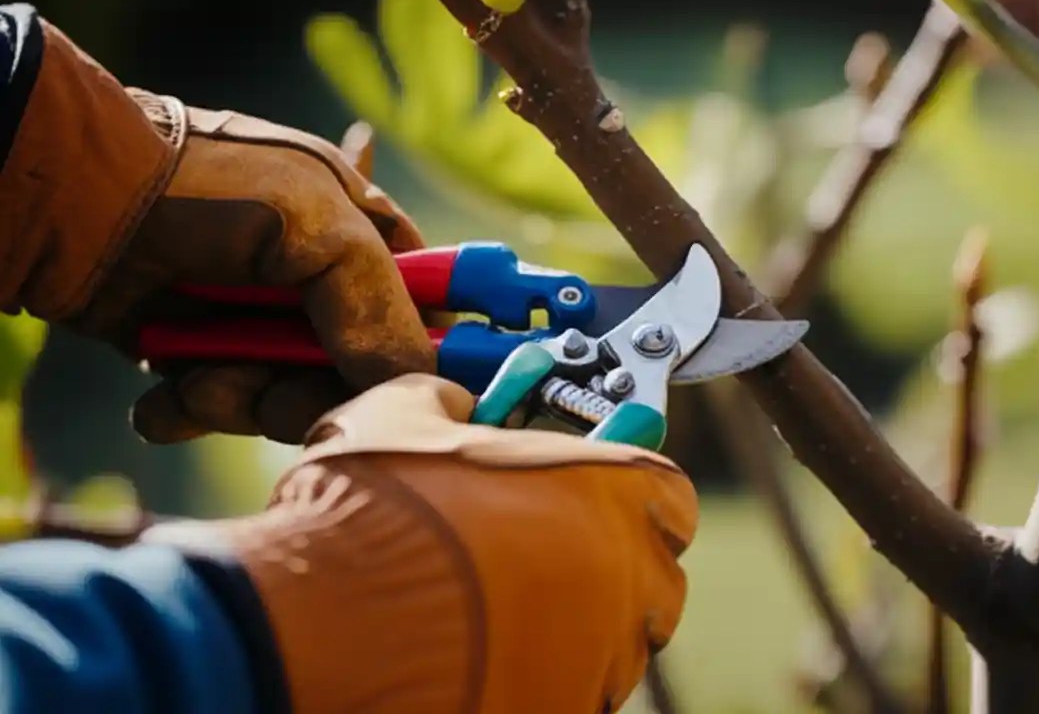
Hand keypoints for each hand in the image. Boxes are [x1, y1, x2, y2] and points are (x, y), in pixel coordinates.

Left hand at [1, 19, 435, 443]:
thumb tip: (422, 388)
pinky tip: (164, 401)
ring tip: (197, 383)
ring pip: (281, 399)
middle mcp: (312, 284)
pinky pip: (213, 409)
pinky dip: (188, 413)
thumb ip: (380, 304)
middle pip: (351, 371)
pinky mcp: (193, 351)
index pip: (422, 307)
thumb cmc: (207, 186)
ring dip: (240, 403)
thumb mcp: (317, 222)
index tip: (401, 395)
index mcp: (360, 235)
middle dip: (307, 393)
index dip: (418, 356)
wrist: (71, 195)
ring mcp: (251, 320)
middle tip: (267, 391)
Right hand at [145, 373, 698, 712]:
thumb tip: (452, 407)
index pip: (667, 492)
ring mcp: (602, 657)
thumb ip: (452, 401)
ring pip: (612, 638)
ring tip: (493, 602)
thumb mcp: (405, 412)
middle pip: (649, 572)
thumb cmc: (374, 511)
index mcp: (616, 492)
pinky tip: (478, 648)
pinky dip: (539, 670)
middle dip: (603, 559)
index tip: (588, 490)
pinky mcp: (564, 711)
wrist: (325, 624)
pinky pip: (571, 687)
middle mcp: (629, 577)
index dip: (625, 489)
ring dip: (571, 617)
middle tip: (536, 547)